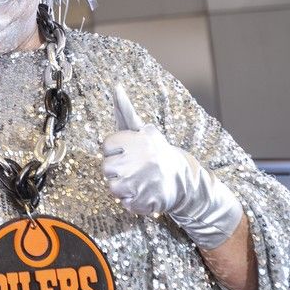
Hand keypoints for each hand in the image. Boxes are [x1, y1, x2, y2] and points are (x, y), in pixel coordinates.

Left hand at [101, 85, 243, 249]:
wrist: (185, 180)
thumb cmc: (155, 152)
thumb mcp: (141, 129)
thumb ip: (125, 109)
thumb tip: (115, 86)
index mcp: (138, 140)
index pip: (105, 145)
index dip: (112, 149)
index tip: (124, 150)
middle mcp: (141, 160)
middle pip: (106, 168)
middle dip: (115, 168)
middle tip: (130, 167)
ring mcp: (145, 182)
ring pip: (112, 188)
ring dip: (121, 186)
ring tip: (136, 180)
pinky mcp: (148, 202)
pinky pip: (125, 204)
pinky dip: (131, 201)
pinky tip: (142, 193)